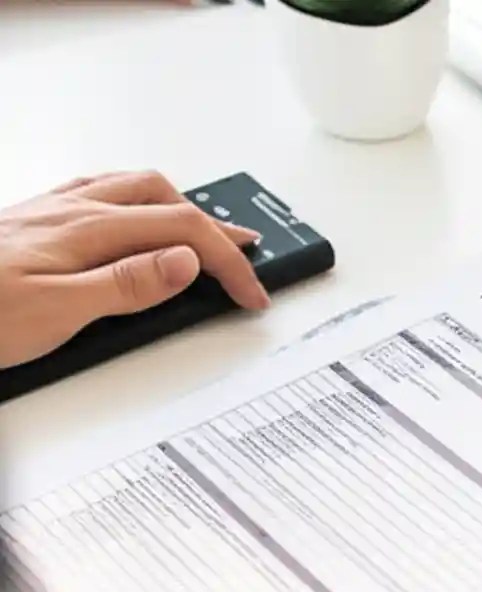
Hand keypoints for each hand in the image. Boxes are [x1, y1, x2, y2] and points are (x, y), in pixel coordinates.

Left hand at [0, 170, 268, 368]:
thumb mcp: (55, 313)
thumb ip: (126, 285)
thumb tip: (186, 262)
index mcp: (89, 230)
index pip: (183, 234)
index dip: (229, 264)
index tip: (251, 294)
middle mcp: (73, 209)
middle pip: (167, 202)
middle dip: (216, 228)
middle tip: (247, 254)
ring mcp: (51, 211)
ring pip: (134, 189)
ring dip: (179, 206)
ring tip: (204, 228)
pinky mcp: (31, 221)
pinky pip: (98, 192)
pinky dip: (135, 201)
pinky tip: (130, 214)